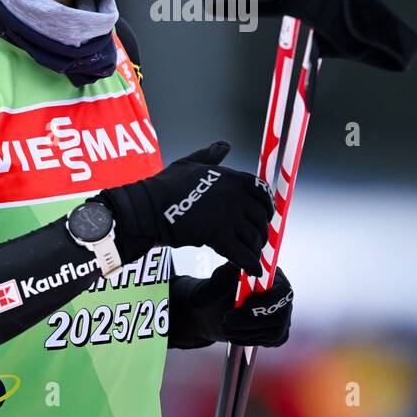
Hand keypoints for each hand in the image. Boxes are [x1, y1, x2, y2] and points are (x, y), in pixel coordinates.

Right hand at [95, 140, 274, 275]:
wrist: (149, 206)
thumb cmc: (165, 185)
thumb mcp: (191, 162)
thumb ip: (211, 155)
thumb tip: (224, 145)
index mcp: (232, 177)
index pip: (262, 193)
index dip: (267, 207)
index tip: (265, 217)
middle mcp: (235, 196)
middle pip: (260, 217)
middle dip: (261, 231)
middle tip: (257, 240)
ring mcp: (228, 216)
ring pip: (253, 237)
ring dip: (254, 248)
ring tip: (251, 255)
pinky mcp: (218, 236)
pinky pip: (243, 254)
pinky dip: (250, 264)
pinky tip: (252, 270)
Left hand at [172, 262, 293, 348]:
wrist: (214, 308)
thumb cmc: (220, 287)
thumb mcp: (224, 275)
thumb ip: (236, 268)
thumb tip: (246, 263)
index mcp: (275, 278)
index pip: (284, 292)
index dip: (267, 303)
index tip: (244, 308)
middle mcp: (283, 298)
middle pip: (280, 317)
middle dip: (251, 322)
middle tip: (227, 321)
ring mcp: (283, 317)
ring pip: (274, 333)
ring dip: (245, 333)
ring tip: (224, 327)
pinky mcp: (278, 334)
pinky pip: (270, 342)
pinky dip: (249, 340)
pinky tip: (234, 335)